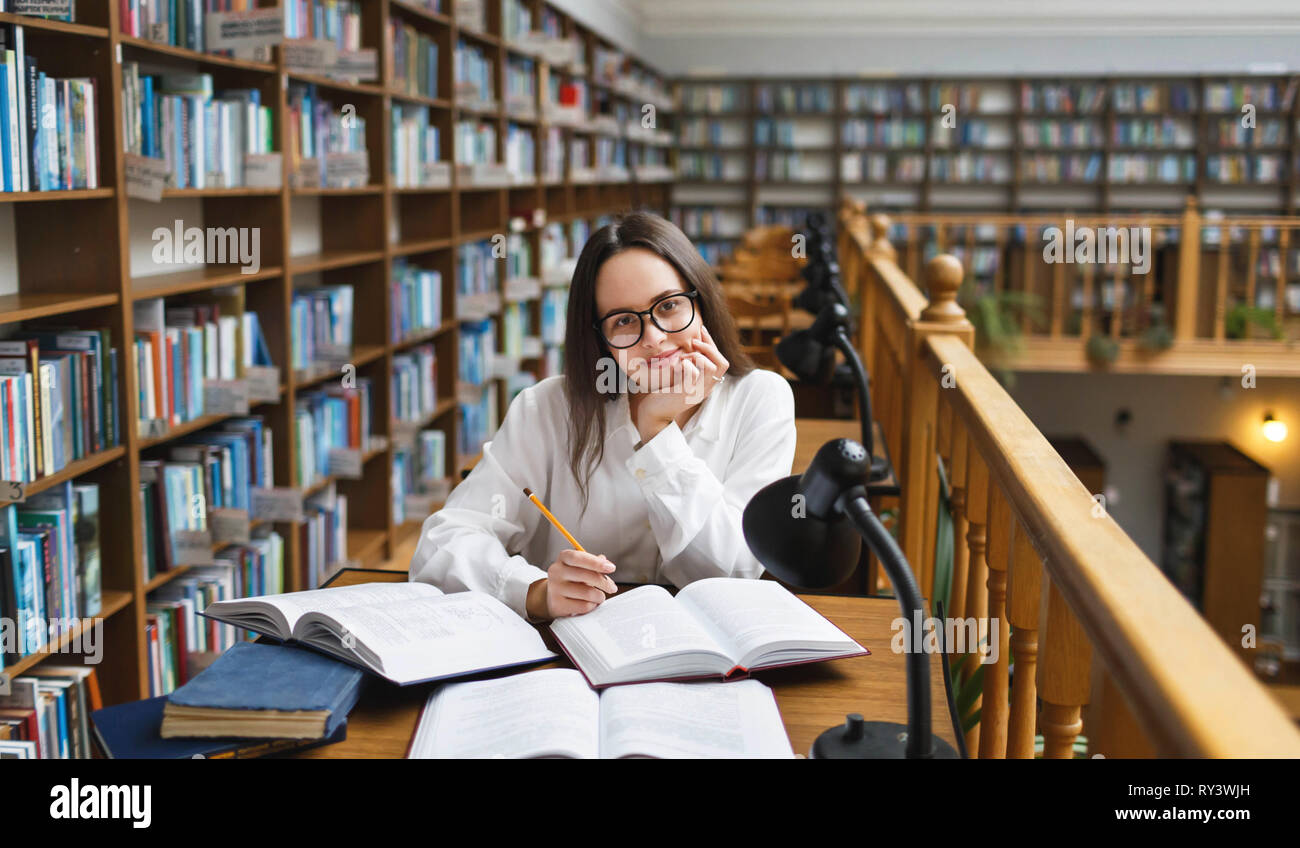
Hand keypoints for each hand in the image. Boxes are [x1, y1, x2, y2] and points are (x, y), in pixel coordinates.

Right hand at [526, 550, 617, 619]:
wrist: (553, 597)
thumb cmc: (572, 580)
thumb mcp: (582, 568)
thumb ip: (594, 564)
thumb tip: (606, 563)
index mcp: (563, 558)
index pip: (578, 557)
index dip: (596, 563)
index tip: (611, 568)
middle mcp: (556, 571)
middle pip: (586, 576)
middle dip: (604, 583)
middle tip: (612, 588)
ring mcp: (554, 588)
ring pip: (587, 593)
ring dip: (599, 596)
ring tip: (599, 597)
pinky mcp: (557, 605)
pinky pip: (584, 606)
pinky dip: (592, 606)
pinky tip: (590, 604)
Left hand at [629, 325, 729, 443]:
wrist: (652, 413)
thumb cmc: (664, 393)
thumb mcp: (682, 377)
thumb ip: (691, 365)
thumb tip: (694, 344)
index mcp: (707, 385)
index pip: (722, 363)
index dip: (713, 345)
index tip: (702, 330)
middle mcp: (706, 389)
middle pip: (722, 364)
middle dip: (709, 347)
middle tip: (693, 341)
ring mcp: (697, 392)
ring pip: (709, 366)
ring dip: (695, 356)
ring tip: (681, 358)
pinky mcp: (685, 393)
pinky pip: (691, 371)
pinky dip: (684, 363)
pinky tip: (674, 366)